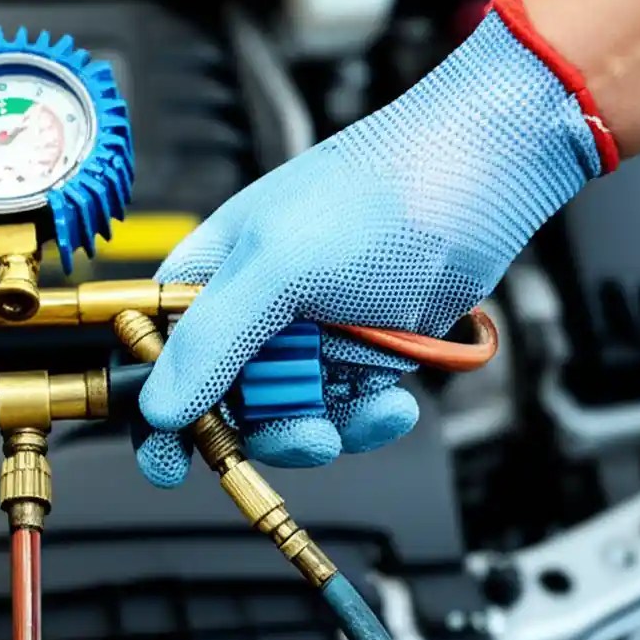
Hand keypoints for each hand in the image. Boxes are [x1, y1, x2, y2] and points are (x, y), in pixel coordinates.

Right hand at [133, 4, 610, 486]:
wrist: (483, 176)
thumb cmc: (374, 195)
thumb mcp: (278, 267)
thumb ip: (211, 340)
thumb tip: (157, 406)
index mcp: (209, 277)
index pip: (156, 353)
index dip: (158, 409)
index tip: (171, 463)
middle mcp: (252, 309)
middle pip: (225, 401)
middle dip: (265, 428)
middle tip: (305, 431)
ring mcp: (306, 333)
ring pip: (288, 415)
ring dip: (326, 426)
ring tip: (365, 408)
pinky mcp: (358, 351)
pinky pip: (344, 409)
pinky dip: (368, 418)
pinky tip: (394, 403)